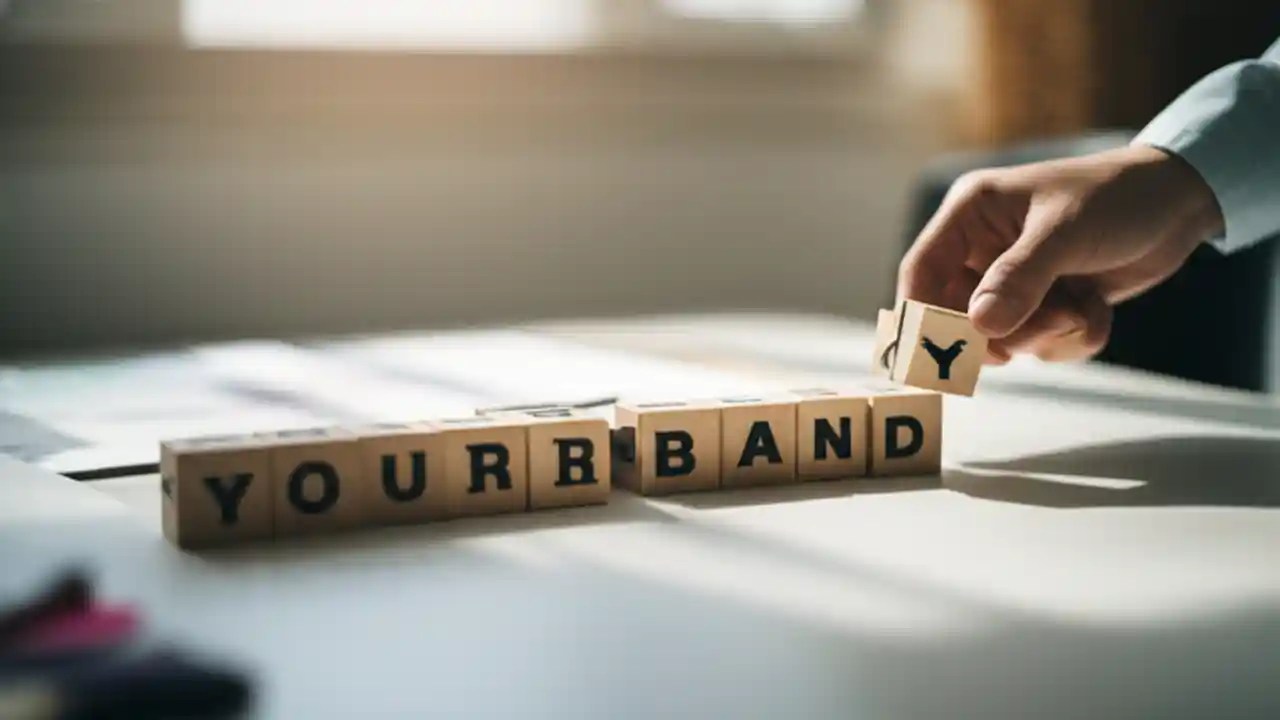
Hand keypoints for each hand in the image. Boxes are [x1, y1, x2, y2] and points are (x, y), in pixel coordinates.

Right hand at [897, 145, 1223, 363]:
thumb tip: (978, 327)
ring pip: (1001, 337)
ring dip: (1044, 335)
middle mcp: (983, 249)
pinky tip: (1095, 308)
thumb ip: (1019, 279)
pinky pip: (1037, 344)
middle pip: (957, 315)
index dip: (922, 315)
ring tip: (1080, 307)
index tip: (936, 355)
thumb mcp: (1065, 232)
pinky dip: (1070, 338)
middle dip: (1002, 333)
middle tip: (1035, 334)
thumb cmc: (1117, 197)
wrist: (1183, 202)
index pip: (922, 272)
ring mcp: (1014, 279)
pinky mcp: (1045, 303)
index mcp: (971, 215)